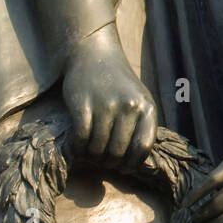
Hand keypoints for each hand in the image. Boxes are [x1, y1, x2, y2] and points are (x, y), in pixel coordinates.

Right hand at [62, 23, 157, 169]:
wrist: (95, 55)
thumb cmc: (119, 84)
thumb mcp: (139, 100)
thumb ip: (140, 126)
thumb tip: (134, 163)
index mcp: (147, 107)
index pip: (143, 147)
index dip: (131, 164)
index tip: (122, 166)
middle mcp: (129, 107)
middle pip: (117, 153)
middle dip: (108, 163)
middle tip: (100, 160)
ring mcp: (106, 105)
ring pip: (97, 150)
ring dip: (90, 158)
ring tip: (88, 154)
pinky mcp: (83, 105)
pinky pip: (80, 139)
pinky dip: (76, 149)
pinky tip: (75, 148)